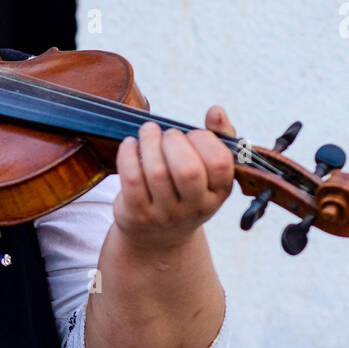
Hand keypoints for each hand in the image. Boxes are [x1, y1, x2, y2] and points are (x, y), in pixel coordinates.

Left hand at [113, 106, 237, 252]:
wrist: (158, 236)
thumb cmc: (186, 190)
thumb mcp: (208, 170)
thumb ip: (219, 137)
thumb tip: (216, 111)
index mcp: (218, 193)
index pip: (220, 163)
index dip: (205, 141)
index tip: (192, 135)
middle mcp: (195, 208)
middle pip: (187, 170)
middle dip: (174, 141)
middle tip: (167, 135)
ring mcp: (165, 214)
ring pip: (156, 171)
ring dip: (149, 142)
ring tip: (148, 132)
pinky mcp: (137, 214)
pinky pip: (131, 178)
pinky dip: (128, 154)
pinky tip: (130, 144)